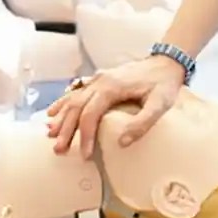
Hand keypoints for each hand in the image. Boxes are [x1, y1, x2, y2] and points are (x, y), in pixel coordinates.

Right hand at [45, 54, 186, 158]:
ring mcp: (98, 79)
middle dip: (66, 129)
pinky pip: (76, 91)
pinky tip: (53, 112)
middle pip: (76, 107)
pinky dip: (63, 102)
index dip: (85, 136)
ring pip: (72, 98)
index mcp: (112, 87)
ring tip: (50, 134)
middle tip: (59, 150)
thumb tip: (121, 143)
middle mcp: (100, 81)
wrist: (166, 62)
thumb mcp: (160, 105)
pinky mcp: (99, 80)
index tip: (84, 155)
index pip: (90, 114)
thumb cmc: (164, 84)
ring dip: (61, 117)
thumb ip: (142, 123)